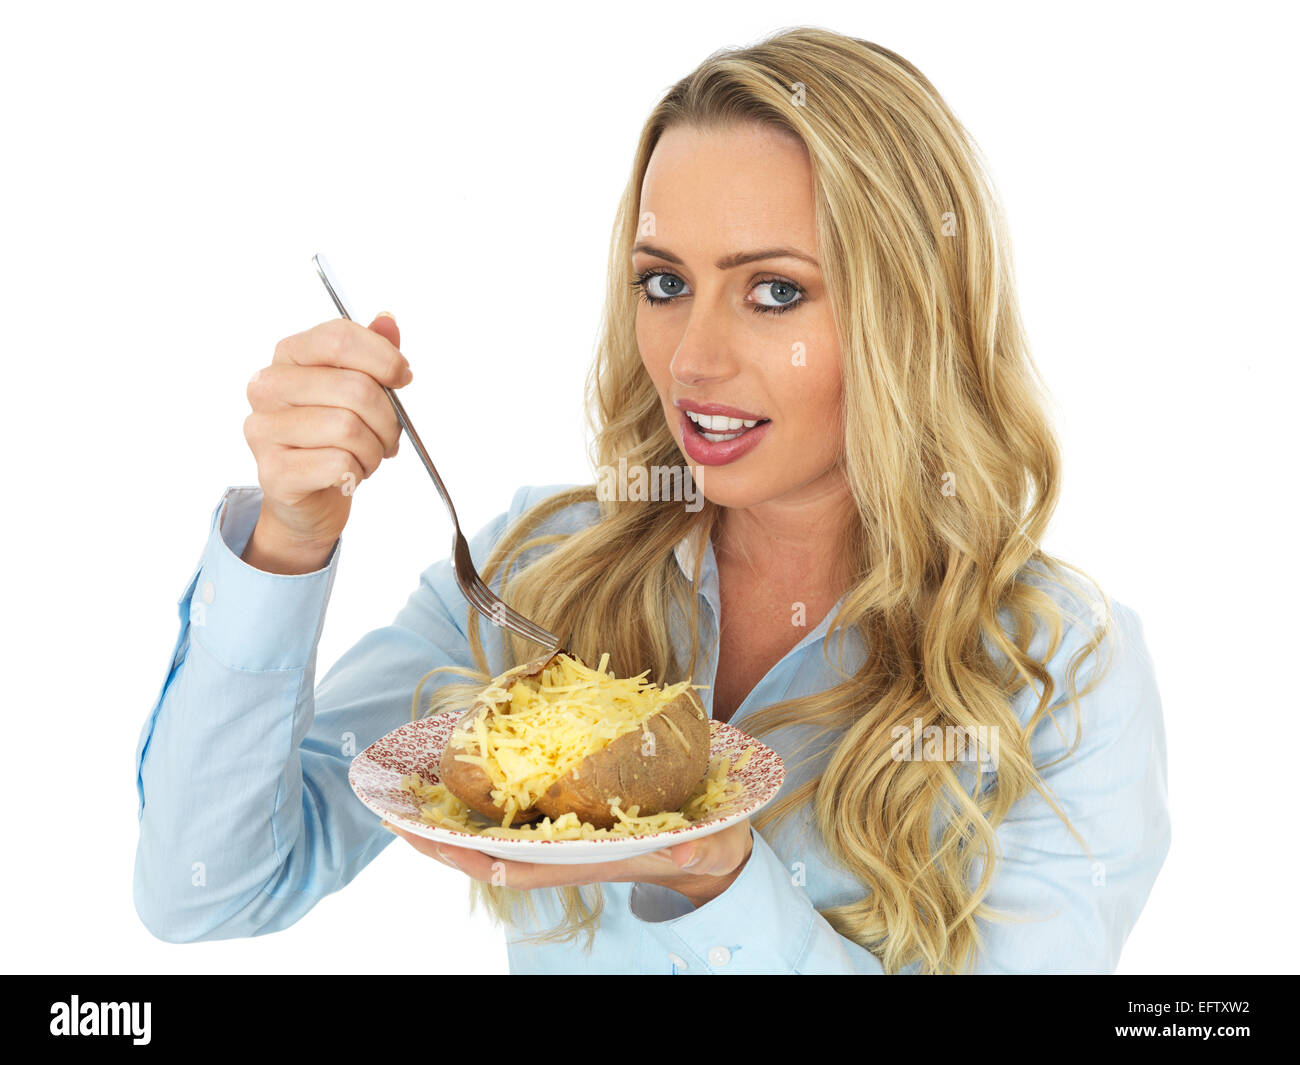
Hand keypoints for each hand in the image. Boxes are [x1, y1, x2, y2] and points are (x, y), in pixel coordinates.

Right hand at [241, 314, 411, 573]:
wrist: (310, 496)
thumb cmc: (335, 437)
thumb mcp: (357, 387)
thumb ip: (372, 352)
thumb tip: (387, 320)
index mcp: (289, 355)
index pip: (338, 338)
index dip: (383, 358)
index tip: (403, 378)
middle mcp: (268, 387)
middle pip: (353, 388)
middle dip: (388, 418)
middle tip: (390, 435)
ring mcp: (264, 430)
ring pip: (349, 429)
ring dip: (374, 449)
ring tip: (367, 455)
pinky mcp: (273, 473)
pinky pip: (339, 465)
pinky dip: (358, 472)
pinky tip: (349, 474)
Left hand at [383, 818, 754, 908]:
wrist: (711, 849)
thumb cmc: (710, 844)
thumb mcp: (712, 843)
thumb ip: (704, 848)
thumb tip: (690, 851)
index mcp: (594, 859)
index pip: (523, 866)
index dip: (477, 857)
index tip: (436, 841)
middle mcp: (571, 850)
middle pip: (494, 854)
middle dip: (445, 839)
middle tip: (397, 814)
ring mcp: (567, 836)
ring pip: (498, 835)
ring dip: (455, 819)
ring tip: (412, 795)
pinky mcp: (572, 815)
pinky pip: (518, 812)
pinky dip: (486, 797)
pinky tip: (466, 771)